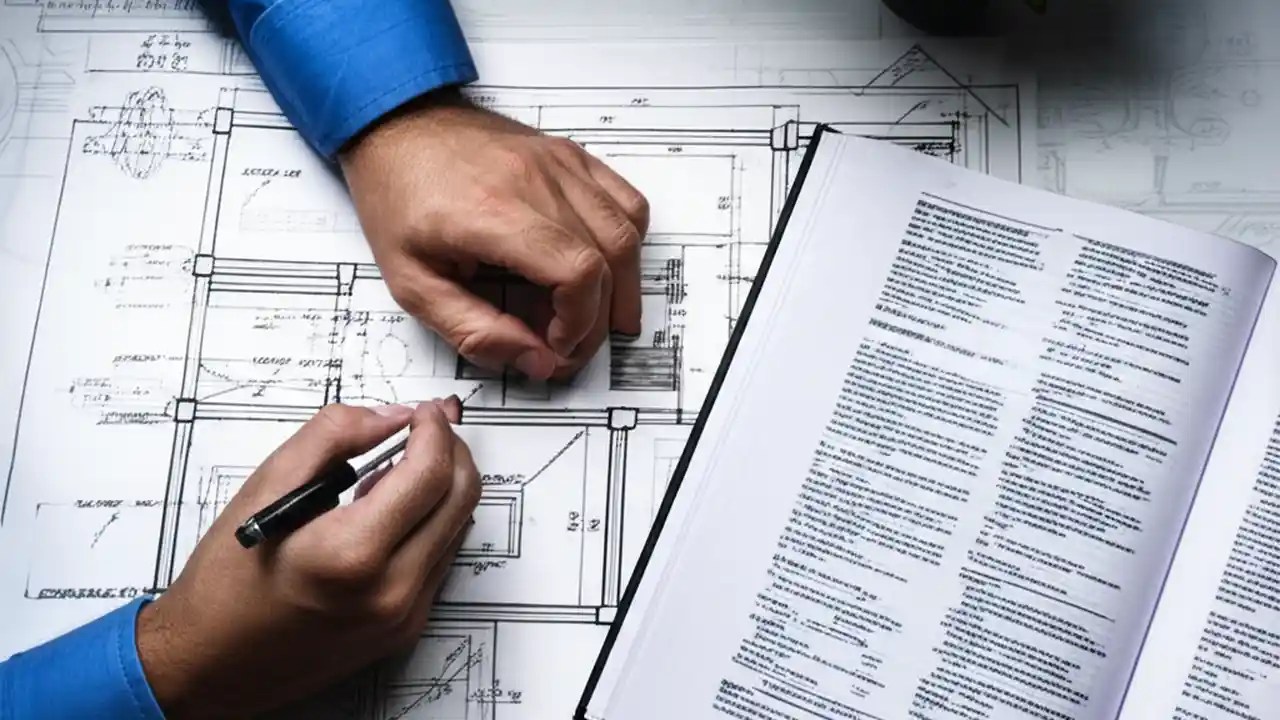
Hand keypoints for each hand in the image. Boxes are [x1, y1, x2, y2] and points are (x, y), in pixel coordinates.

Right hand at [135, 399, 480, 718]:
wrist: (210, 663)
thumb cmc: (226, 584)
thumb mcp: (265, 488)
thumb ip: (332, 436)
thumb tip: (390, 415)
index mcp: (353, 554)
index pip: (429, 474)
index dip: (434, 430)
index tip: (423, 411)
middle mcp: (390, 591)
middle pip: (460, 498)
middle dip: (450, 451)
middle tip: (424, 429)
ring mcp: (403, 615)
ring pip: (457, 528)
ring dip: (443, 486)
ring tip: (397, 471)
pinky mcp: (405, 627)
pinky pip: (441, 559)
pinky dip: (430, 523)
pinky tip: (391, 512)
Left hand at [338, 88, 649, 380]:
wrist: (395, 126)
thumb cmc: (397, 196)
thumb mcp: (413, 284)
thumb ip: (474, 330)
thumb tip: (535, 360)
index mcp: (494, 212)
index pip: (578, 272)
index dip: (579, 322)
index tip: (555, 344)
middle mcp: (535, 181)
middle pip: (608, 259)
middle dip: (598, 318)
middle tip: (570, 344)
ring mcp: (558, 165)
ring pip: (626, 231)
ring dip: (623, 285)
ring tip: (600, 318)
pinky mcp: (568, 157)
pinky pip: (625, 200)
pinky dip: (628, 241)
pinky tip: (607, 266)